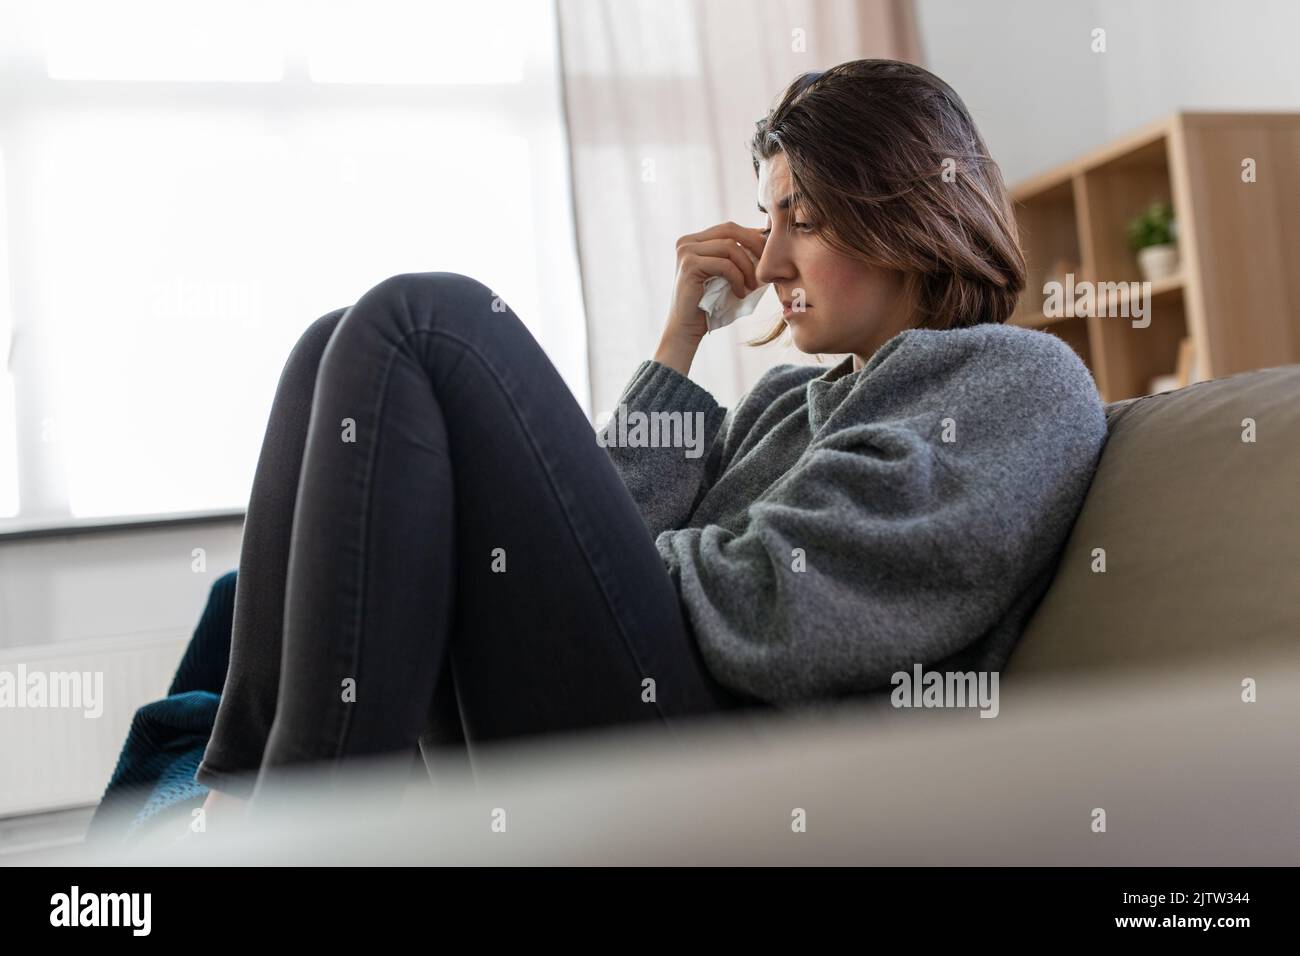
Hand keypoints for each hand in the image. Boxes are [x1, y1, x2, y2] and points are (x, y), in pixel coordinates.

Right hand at [655, 221, 765, 374]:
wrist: (686, 330)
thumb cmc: (710, 305)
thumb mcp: (728, 276)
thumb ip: (739, 257)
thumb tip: (766, 240)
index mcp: (694, 241)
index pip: (729, 228)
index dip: (752, 237)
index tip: (768, 255)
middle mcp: (687, 242)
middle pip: (729, 230)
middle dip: (754, 245)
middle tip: (765, 266)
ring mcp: (686, 252)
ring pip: (729, 247)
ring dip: (747, 267)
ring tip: (752, 286)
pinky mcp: (689, 265)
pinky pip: (724, 265)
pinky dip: (738, 279)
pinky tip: (740, 293)